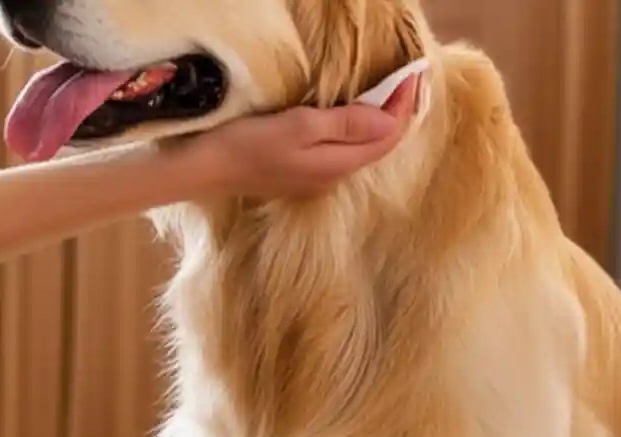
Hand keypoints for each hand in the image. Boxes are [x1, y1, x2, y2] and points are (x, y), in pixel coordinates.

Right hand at [185, 74, 420, 197]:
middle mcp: (334, 176)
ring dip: (380, 122)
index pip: (387, 136)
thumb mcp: (299, 127)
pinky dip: (359, 128)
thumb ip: (346, 124)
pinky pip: (344, 148)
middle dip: (398, 113)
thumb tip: (390, 120)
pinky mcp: (303, 173)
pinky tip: (355, 114)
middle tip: (409, 80)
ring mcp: (318, 177)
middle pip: (379, 145)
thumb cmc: (248, 144)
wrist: (205, 171)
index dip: (404, 106)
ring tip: (390, 93)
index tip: (415, 75)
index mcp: (338, 164)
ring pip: (362, 147)